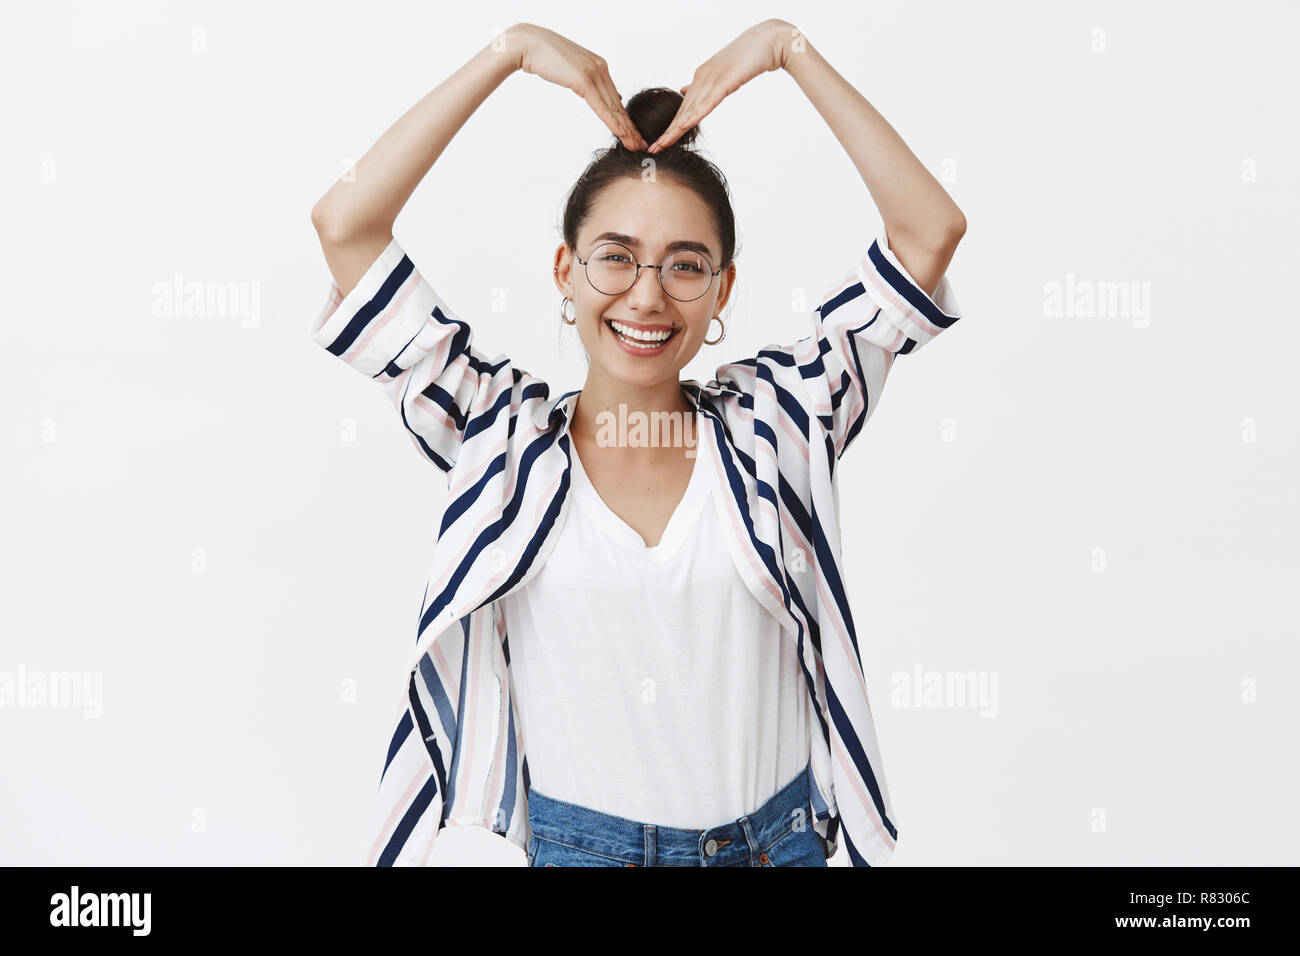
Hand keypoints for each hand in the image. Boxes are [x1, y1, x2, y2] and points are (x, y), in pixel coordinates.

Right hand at [509, 23, 647, 151]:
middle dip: (630, 128)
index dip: (625, 118)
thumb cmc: (544, 57)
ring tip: (635, 145)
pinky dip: (612, 121)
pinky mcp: (584, 80)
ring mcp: (594, 73)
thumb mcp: (572, 70)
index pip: (614, 98)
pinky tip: (622, 133)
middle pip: (618, 105)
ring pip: (613, 107)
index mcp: (599, 66)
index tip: (633, 134)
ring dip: (625, 129)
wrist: (529, 44)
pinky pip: (601, 106)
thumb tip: (598, 94)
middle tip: (641, 145)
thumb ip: (587, 81)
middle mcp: (601, 68)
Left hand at [647, 19, 796, 153]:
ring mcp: (712, 80)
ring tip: (661, 145)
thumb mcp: (725, 73)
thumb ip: (708, 85)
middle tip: (652, 150)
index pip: (684, 107)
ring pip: (690, 110)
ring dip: (674, 130)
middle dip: (667, 133)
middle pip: (682, 112)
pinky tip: (681, 127)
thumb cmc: (751, 57)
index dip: (671, 126)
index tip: (660, 142)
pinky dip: (693, 117)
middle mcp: (702, 78)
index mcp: (702, 77)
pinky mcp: (724, 82)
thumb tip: (687, 91)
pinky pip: (706, 103)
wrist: (770, 41)